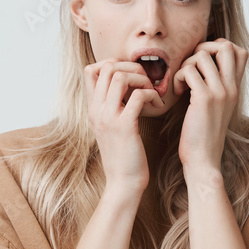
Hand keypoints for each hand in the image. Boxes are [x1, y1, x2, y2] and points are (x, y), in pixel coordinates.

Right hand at [84, 58, 164, 194]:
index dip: (113, 64)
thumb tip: (126, 88)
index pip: (91, 69)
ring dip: (142, 79)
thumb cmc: (124, 156)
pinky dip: (152, 95)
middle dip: (131, 67)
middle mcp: (96, 110)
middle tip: (146, 82)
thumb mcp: (111, 128)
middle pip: (107, 67)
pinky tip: (157, 106)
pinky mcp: (124, 127)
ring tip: (151, 92)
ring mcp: (108, 118)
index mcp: (93, 109)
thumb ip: (113, 108)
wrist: (123, 184)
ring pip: (120, 76)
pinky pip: (138, 96)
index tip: (131, 76)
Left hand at [172, 38, 246, 171]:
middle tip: (191, 66)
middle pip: (225, 46)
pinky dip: (178, 77)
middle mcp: (232, 87)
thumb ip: (215, 87)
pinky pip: (188, 70)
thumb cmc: (204, 135)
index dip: (219, 48)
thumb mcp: (217, 108)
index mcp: (236, 88)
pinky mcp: (204, 98)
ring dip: (186, 65)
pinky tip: (177, 92)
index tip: (203, 64)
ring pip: (202, 55)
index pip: (239, 51)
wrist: (204, 160)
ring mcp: (220, 92)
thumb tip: (202, 67)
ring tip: (182, 83)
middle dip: (203, 48)